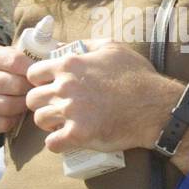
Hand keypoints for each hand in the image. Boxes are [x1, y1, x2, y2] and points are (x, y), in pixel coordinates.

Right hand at [0, 44, 33, 134]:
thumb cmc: (8, 71)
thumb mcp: (15, 55)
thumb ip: (34, 53)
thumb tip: (61, 51)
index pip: (17, 61)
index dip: (34, 70)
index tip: (42, 74)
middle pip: (15, 85)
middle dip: (30, 89)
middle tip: (37, 91)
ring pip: (10, 106)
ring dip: (23, 106)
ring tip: (26, 101)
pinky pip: (3, 123)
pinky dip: (13, 120)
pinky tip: (15, 113)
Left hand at [25, 42, 177, 153]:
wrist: (155, 106)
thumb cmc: (136, 76)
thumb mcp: (112, 48)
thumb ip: (84, 45)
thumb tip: (62, 46)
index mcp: (69, 65)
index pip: (33, 73)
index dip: (39, 80)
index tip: (48, 86)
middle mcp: (66, 87)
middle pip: (33, 98)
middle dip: (42, 102)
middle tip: (56, 106)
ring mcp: (71, 112)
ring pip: (40, 120)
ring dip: (49, 122)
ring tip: (62, 122)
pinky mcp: (79, 135)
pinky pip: (52, 143)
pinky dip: (57, 143)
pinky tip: (66, 139)